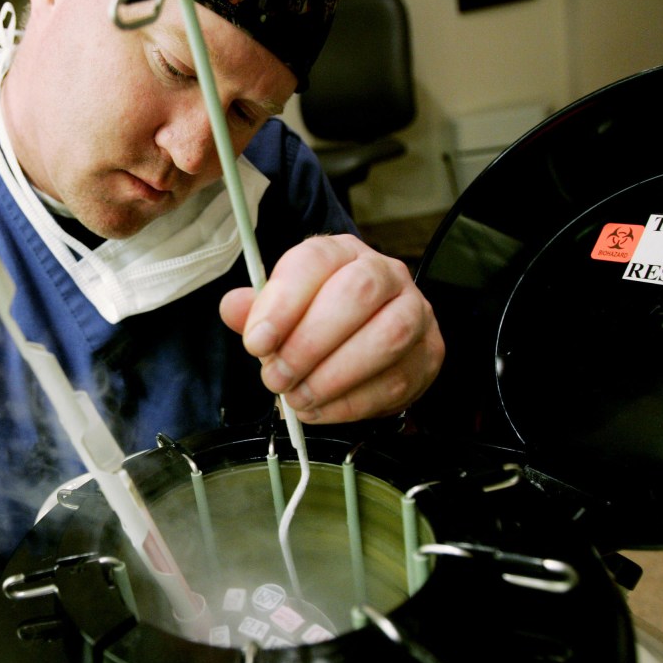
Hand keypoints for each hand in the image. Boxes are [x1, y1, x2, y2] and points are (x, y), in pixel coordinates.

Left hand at [219, 234, 443, 422]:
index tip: (256, 342)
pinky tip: (319, 409)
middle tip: (276, 377)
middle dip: (308, 343)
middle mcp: (385, 273)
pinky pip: (395, 381)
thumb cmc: (320, 319)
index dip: (283, 302)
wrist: (372, 339)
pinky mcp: (429, 354)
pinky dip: (350, 403)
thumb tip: (232, 308)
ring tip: (297, 397)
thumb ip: (256, 309)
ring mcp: (415, 311)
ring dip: (333, 376)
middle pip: (356, 294)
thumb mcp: (283, 308)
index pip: (315, 260)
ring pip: (386, 337)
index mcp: (342, 253)